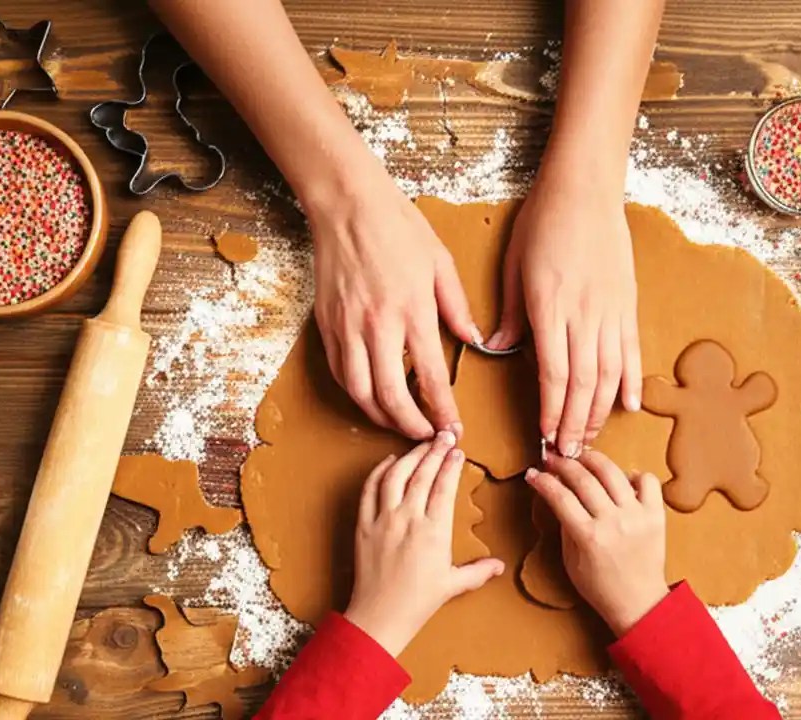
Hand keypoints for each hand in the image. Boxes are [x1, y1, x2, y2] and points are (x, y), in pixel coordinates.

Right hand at [309, 174, 481, 438]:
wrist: (348, 204)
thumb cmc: (398, 227)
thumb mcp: (441, 263)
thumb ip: (457, 307)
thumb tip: (474, 341)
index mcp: (413, 311)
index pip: (431, 377)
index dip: (443, 412)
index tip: (452, 430)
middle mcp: (377, 326)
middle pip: (391, 397)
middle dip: (410, 426)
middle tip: (425, 438)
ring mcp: (347, 327)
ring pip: (359, 393)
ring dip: (380, 417)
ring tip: (399, 424)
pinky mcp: (326, 324)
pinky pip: (340, 373)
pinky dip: (356, 394)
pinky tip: (371, 397)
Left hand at [344, 431, 505, 655]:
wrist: (380, 616)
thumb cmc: (418, 602)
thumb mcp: (453, 585)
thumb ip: (478, 571)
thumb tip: (500, 566)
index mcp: (434, 532)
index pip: (444, 487)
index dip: (451, 465)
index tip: (458, 451)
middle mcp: (408, 520)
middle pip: (422, 474)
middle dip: (434, 451)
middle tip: (444, 436)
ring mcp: (383, 520)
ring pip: (395, 476)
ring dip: (409, 456)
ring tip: (421, 445)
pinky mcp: (363, 525)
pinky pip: (369, 490)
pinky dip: (379, 472)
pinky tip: (389, 462)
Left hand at [487, 175, 640, 456]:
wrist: (586, 187)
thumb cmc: (543, 221)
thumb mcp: (514, 265)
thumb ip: (509, 313)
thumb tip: (495, 350)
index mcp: (549, 306)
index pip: (552, 373)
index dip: (551, 411)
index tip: (546, 438)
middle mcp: (583, 313)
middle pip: (583, 383)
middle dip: (575, 424)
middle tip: (569, 455)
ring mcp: (610, 310)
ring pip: (609, 374)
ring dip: (600, 411)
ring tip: (591, 439)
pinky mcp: (627, 303)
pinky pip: (631, 350)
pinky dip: (629, 381)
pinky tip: (627, 406)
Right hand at [525, 450, 667, 635]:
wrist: (638, 603)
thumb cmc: (600, 586)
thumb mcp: (570, 560)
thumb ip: (565, 524)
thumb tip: (556, 493)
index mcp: (589, 537)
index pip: (560, 497)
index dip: (543, 481)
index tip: (534, 473)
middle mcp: (614, 523)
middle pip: (584, 478)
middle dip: (563, 463)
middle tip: (554, 458)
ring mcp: (637, 517)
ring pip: (613, 472)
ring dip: (593, 459)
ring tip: (582, 457)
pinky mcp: (656, 516)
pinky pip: (648, 481)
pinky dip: (633, 474)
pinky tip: (622, 480)